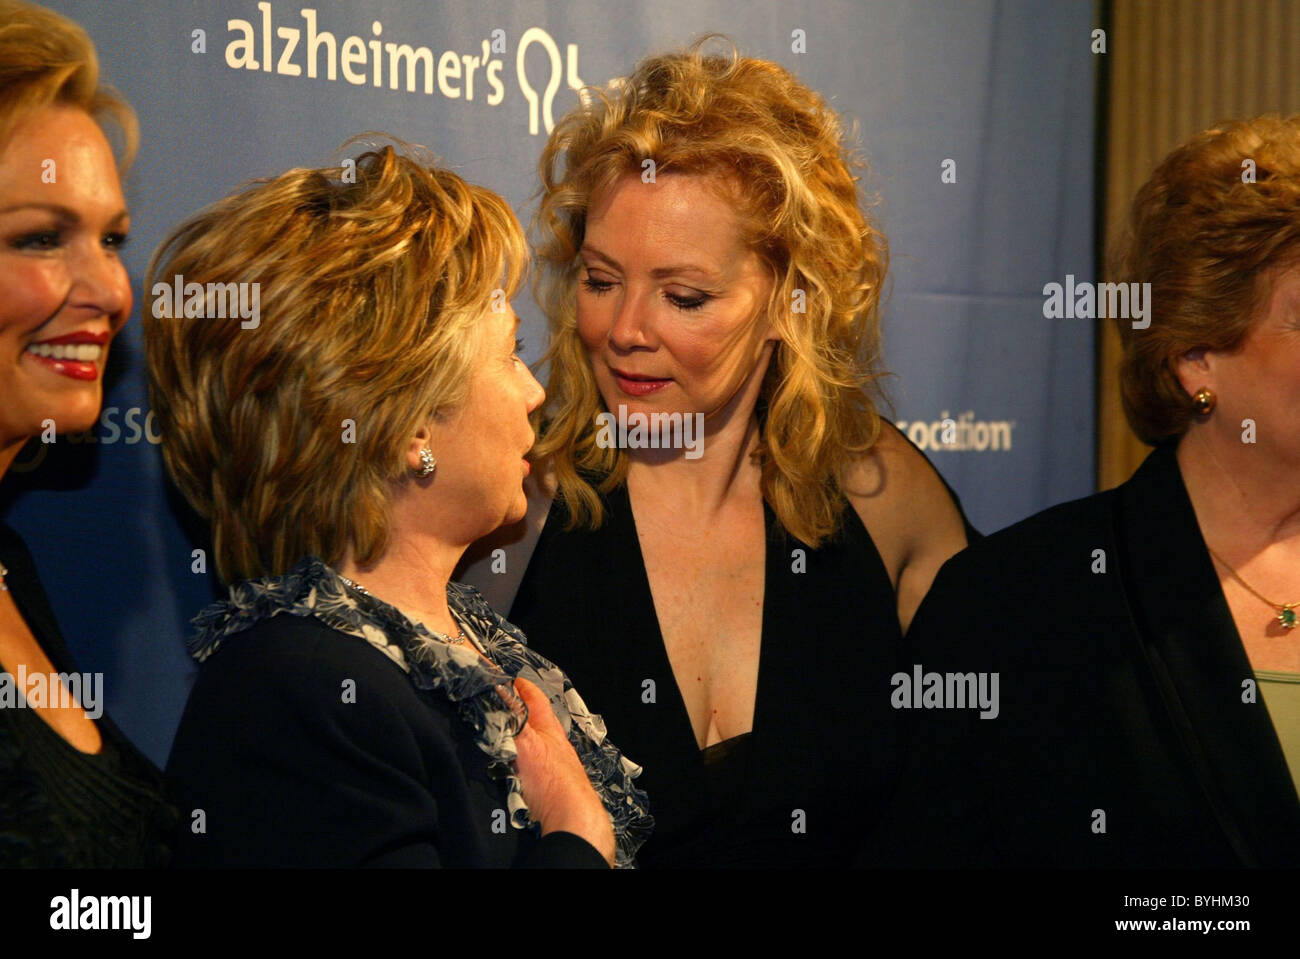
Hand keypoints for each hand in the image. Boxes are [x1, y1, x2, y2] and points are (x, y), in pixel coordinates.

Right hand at [510, 676, 615, 865]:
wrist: (571, 817)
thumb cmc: (554, 780)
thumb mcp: (527, 743)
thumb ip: (513, 719)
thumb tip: (502, 694)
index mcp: (550, 729)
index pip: (537, 699)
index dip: (525, 687)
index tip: (515, 680)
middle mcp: (554, 745)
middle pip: (536, 723)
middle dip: (521, 714)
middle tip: (507, 705)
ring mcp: (552, 766)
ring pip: (533, 746)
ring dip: (518, 741)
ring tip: (503, 738)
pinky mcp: (548, 786)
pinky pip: (529, 768)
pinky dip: (518, 764)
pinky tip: (512, 771)